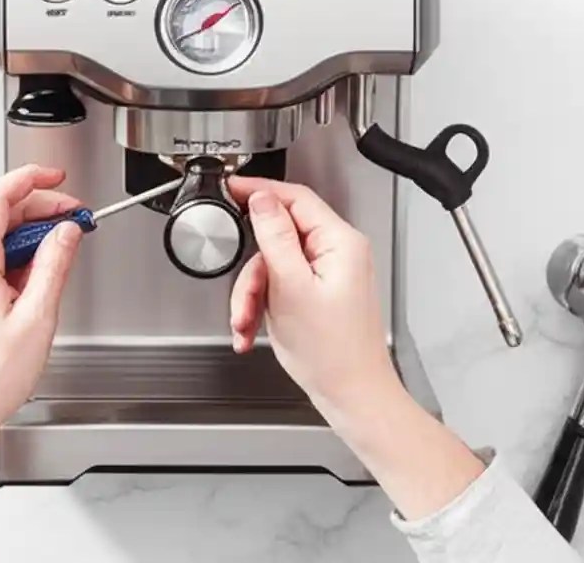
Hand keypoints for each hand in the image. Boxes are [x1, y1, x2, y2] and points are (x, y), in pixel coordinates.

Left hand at [0, 164, 82, 439]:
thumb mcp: (37, 318)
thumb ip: (54, 265)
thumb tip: (66, 232)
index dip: (32, 179)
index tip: (59, 178)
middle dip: (39, 210)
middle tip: (75, 221)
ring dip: (27, 237)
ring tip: (60, 257)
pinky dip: (11, 258)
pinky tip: (34, 280)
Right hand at [226, 177, 484, 519]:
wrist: (352, 395)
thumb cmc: (333, 352)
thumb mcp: (291, 287)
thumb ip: (274, 237)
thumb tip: (261, 199)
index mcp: (340, 243)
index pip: (296, 198)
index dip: (260, 190)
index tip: (232, 187)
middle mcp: (338, 254)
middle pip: (278, 238)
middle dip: (253, 272)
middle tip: (245, 299)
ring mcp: (328, 275)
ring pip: (273, 267)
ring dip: (253, 296)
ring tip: (249, 324)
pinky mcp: (318, 294)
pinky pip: (280, 288)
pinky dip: (263, 308)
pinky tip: (254, 330)